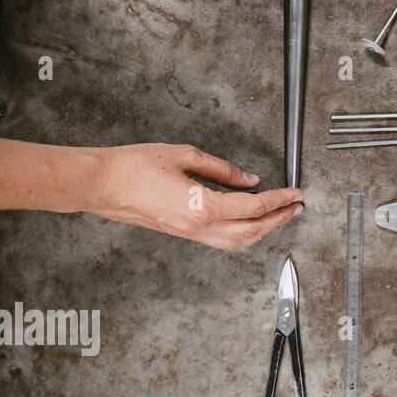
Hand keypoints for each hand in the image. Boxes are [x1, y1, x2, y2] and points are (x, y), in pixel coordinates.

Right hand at [90, 143, 303, 249]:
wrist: (100, 184)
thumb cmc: (134, 166)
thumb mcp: (186, 155)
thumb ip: (222, 169)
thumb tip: (248, 179)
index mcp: (203, 207)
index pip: (254, 207)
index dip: (280, 199)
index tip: (296, 192)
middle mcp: (198, 227)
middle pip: (252, 230)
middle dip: (279, 218)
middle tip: (297, 206)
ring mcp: (189, 234)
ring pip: (237, 241)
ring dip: (262, 230)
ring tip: (280, 215)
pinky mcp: (181, 233)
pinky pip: (221, 240)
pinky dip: (242, 233)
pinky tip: (248, 221)